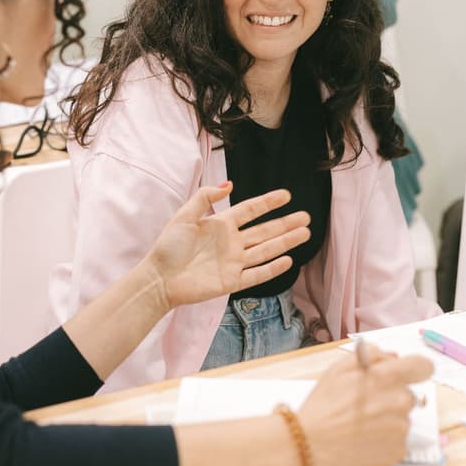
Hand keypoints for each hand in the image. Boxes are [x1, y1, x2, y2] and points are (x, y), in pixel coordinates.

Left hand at [145, 182, 309, 309]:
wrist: (159, 278)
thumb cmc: (169, 247)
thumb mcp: (184, 216)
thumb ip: (204, 198)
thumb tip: (230, 184)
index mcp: (221, 225)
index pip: (251, 210)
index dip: (269, 202)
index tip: (287, 195)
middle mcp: (231, 242)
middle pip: (264, 230)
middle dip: (285, 223)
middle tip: (306, 216)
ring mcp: (233, 262)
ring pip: (266, 250)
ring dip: (286, 242)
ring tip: (305, 233)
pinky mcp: (231, 282)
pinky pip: (257, 274)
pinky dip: (272, 268)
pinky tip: (288, 260)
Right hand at [298, 348, 433, 465]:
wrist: (310, 445)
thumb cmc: (323, 405)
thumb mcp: (340, 367)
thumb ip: (371, 354)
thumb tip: (393, 357)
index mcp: (386, 377)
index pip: (423, 366)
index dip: (415, 368)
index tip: (406, 374)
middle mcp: (400, 402)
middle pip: (409, 394)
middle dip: (392, 395)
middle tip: (366, 403)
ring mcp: (401, 430)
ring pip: (402, 418)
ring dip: (388, 418)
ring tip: (360, 423)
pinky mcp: (398, 453)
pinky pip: (398, 440)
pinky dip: (385, 439)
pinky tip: (364, 439)